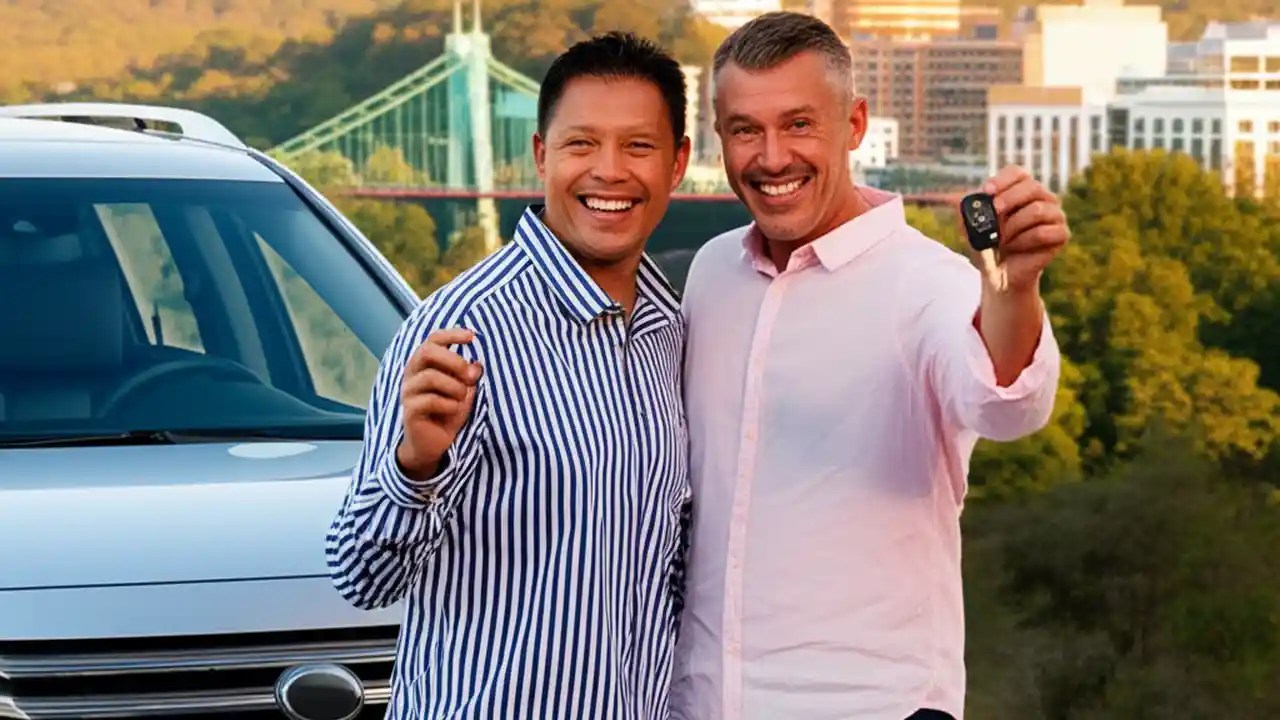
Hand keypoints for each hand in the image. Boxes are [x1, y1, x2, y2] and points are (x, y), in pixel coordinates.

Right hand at [395, 328, 482, 480]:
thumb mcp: (464, 392)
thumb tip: (477, 364)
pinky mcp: (409, 411)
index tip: (472, 336)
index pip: (433, 340)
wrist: (433, 444)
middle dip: (454, 361)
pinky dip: (449, 404)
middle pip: (428, 351)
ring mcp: (408, 392)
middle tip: (470, 376)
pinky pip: (430, 400)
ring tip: (462, 398)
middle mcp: (412, 374)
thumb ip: (469, 377)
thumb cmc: (448, 412)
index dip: (452, 334)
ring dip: (454, 387)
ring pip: (431, 377)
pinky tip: (454, 410)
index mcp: (424, 364)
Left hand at [963, 165, 1070, 293]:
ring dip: (1013, 226)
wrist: (1000, 274)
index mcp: (1021, 189)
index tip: (987, 192)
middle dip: (1008, 200)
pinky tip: (1016, 247)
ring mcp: (1055, 215)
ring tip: (1002, 239)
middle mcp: (1043, 197)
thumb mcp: (971, 227)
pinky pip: (1043, 232)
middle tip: (994, 213)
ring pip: (1037, 209)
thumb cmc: (987, 246)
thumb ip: (965, 211)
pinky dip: (1024, 241)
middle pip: (1031, 186)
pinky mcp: (1061, 234)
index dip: (1002, 180)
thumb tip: (956, 200)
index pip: (1017, 172)